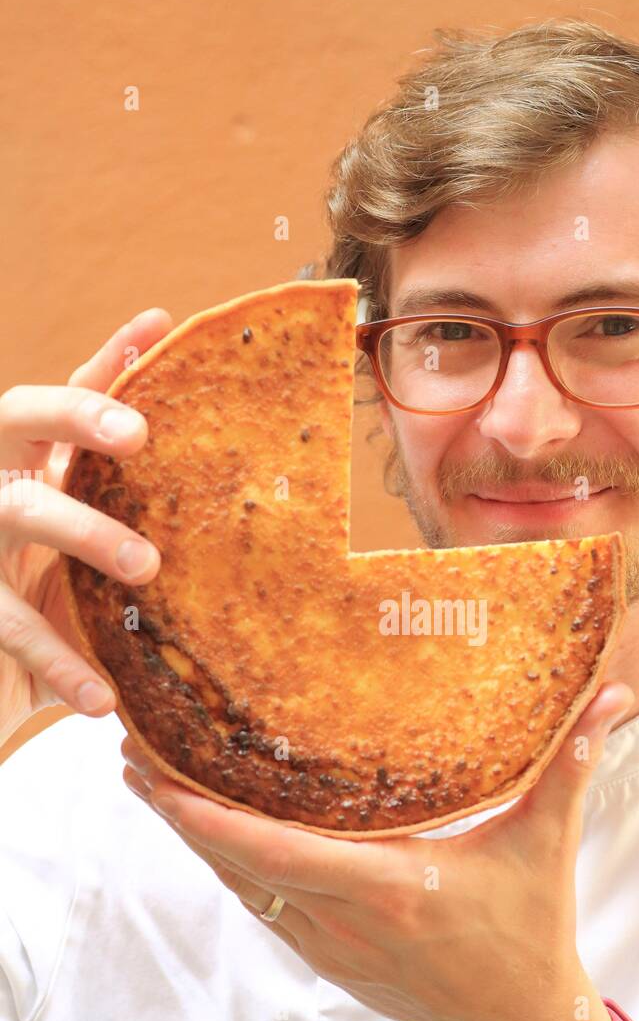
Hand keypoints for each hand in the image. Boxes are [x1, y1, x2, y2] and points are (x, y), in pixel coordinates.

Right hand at [0, 308, 172, 743]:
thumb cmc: (46, 626)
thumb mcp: (88, 580)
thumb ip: (134, 542)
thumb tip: (234, 523)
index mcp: (28, 473)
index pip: (66, 404)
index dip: (107, 362)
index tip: (160, 323)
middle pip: (17, 417)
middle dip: (74, 413)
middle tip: (138, 433)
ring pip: (19, 509)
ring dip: (83, 530)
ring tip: (146, 565)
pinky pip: (11, 629)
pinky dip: (59, 664)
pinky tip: (102, 697)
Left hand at [121, 681, 633, 1020]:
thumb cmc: (531, 934)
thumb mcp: (547, 846)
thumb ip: (571, 766)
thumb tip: (611, 693)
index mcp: (388, 887)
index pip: (274, 850)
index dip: (205, 818)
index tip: (155, 777)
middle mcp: (342, 919)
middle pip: (234, 864)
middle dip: (175, 811)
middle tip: (129, 752)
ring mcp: (327, 945)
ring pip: (239, 888)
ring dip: (193, 839)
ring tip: (151, 784)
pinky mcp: (327, 958)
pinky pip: (261, 906)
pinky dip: (229, 867)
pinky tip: (211, 833)